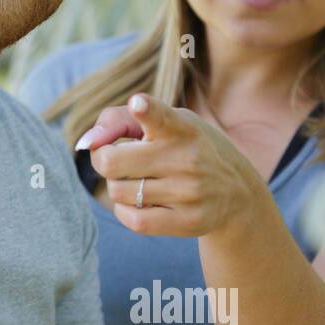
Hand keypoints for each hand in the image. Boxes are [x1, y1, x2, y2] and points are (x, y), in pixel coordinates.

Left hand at [74, 93, 262, 236]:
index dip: (146, 111)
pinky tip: (139, 202)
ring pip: (117, 192)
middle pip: (111, 163)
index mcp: (181, 128)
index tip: (139, 104)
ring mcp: (189, 192)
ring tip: (137, 179)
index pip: (161, 117)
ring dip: (117, 186)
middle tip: (115, 158)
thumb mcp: (168, 122)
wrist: (236, 194)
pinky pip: (132, 220)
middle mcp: (187, 159)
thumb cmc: (187, 149)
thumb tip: (88, 141)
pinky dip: (125, 211)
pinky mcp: (188, 221)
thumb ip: (121, 119)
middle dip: (103, 160)